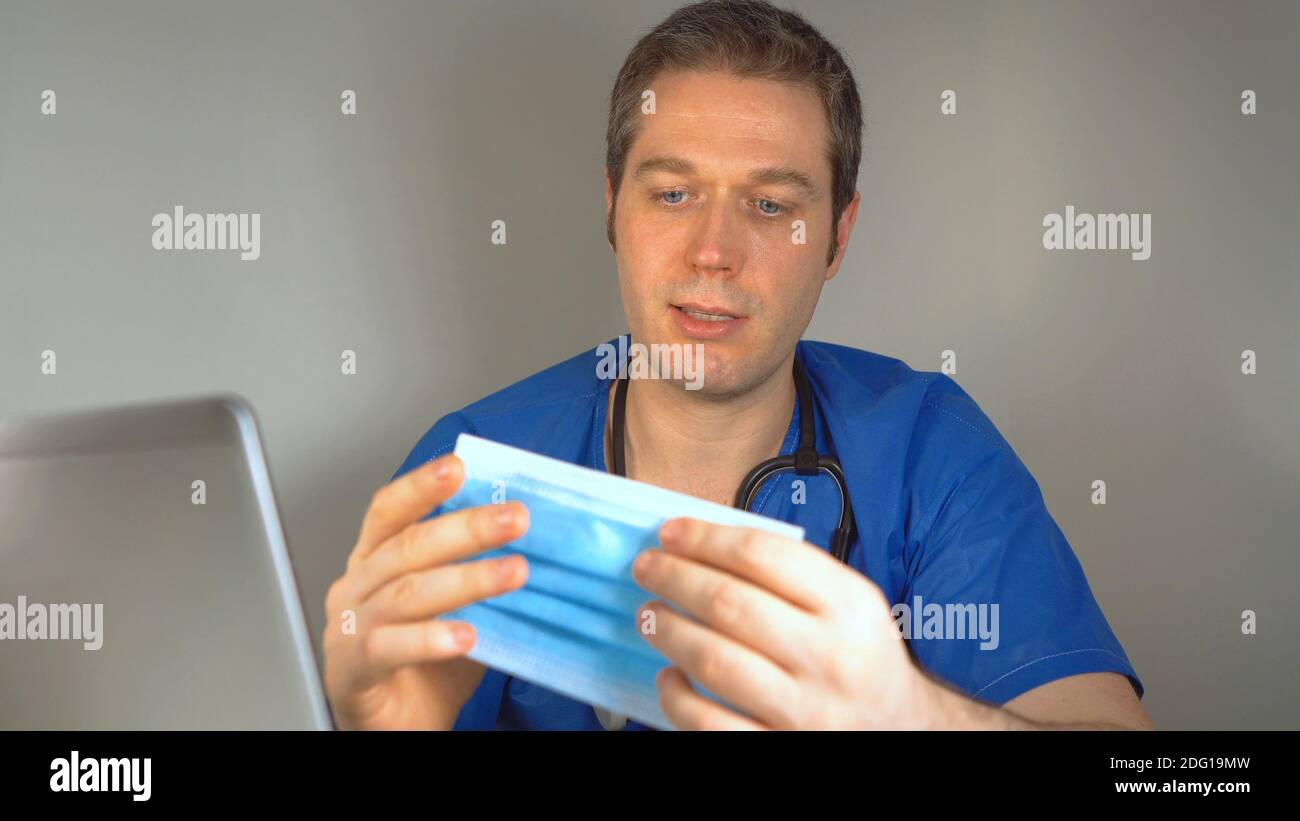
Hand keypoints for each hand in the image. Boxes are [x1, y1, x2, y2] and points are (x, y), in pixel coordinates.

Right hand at [322, 454, 529, 729]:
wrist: (398, 727)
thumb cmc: (426, 666)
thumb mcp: (459, 608)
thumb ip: (479, 573)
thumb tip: (533, 540)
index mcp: (374, 561)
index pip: (390, 511)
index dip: (421, 486)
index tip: (459, 465)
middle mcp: (356, 587)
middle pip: (407, 547)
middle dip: (466, 528)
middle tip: (515, 518)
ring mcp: (348, 629)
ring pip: (406, 593)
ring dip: (466, 580)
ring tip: (514, 573)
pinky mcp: (351, 671)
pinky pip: (389, 648)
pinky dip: (429, 639)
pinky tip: (467, 635)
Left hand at [632, 517, 934, 729]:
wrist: (905, 731)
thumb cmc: (862, 660)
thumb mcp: (850, 605)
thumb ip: (792, 575)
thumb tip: (704, 547)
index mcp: (851, 606)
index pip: (764, 556)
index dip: (706, 539)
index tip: (671, 531)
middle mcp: (831, 657)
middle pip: (730, 604)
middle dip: (675, 578)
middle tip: (646, 567)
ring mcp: (806, 710)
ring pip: (714, 661)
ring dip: (667, 630)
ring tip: (648, 614)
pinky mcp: (780, 749)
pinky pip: (710, 724)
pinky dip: (678, 698)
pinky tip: (669, 677)